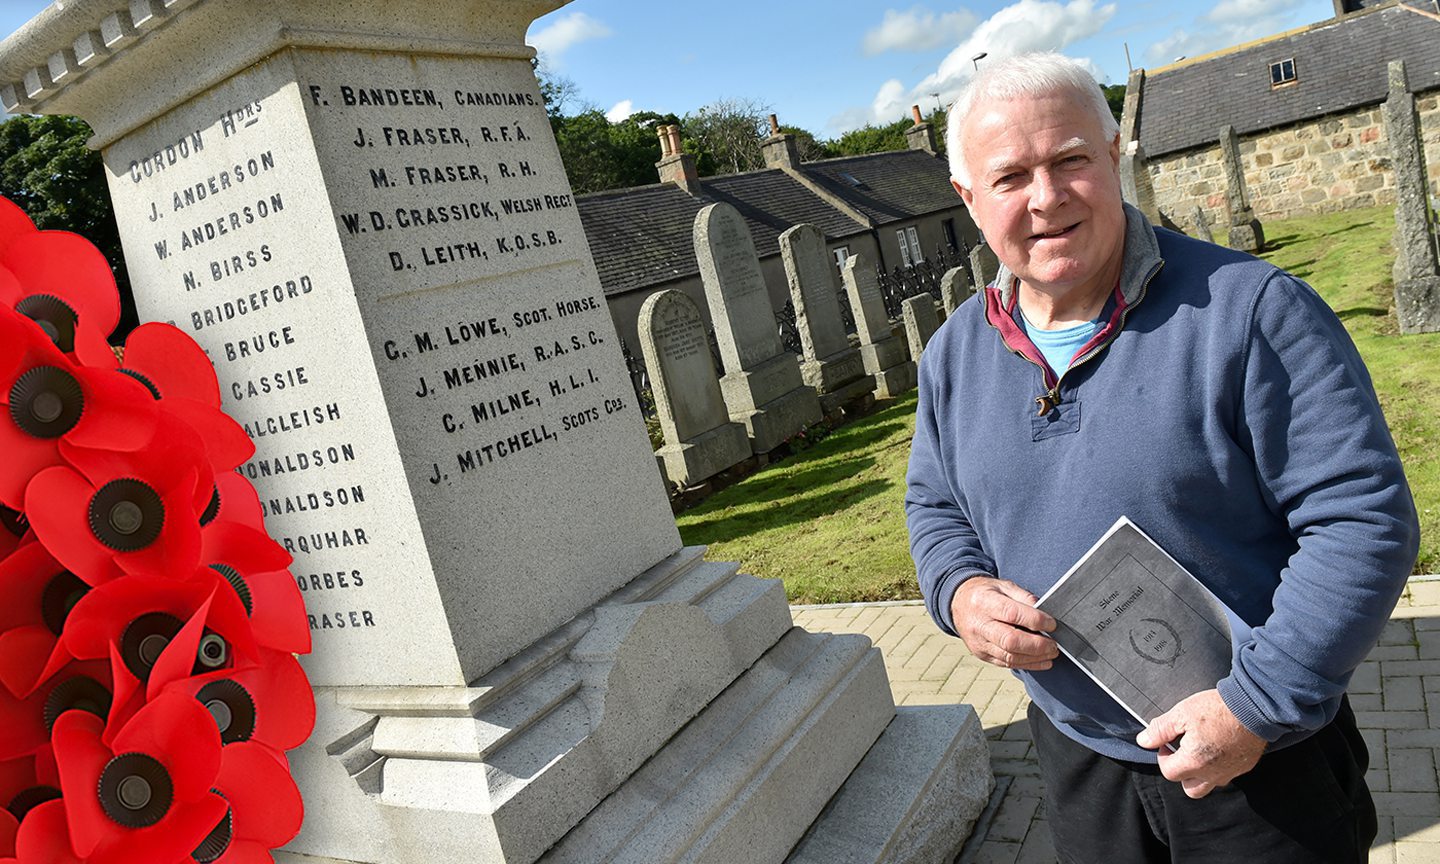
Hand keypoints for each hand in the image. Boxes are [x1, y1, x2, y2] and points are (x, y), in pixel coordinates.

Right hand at [950, 577, 1057, 670]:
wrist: (958, 603)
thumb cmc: (984, 593)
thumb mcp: (1003, 585)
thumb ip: (1023, 597)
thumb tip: (1044, 611)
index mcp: (984, 602)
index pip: (1011, 614)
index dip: (1035, 620)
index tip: (1051, 624)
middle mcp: (979, 624)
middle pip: (1010, 640)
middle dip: (1037, 645)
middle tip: (1054, 644)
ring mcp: (978, 642)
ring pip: (1009, 656)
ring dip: (1035, 658)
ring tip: (1051, 653)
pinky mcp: (981, 654)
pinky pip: (1006, 664)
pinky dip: (1027, 664)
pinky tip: (1041, 661)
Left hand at [1137, 689, 1266, 797]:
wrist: (1254, 707)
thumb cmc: (1217, 709)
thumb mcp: (1181, 713)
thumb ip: (1160, 730)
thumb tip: (1144, 741)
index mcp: (1194, 762)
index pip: (1169, 773)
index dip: (1163, 757)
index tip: (1167, 743)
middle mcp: (1213, 773)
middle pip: (1190, 788)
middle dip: (1181, 773)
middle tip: (1182, 752)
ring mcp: (1231, 772)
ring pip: (1209, 785)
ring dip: (1200, 774)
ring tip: (1199, 752)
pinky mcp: (1244, 767)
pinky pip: (1227, 775)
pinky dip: (1218, 768)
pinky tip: (1217, 749)